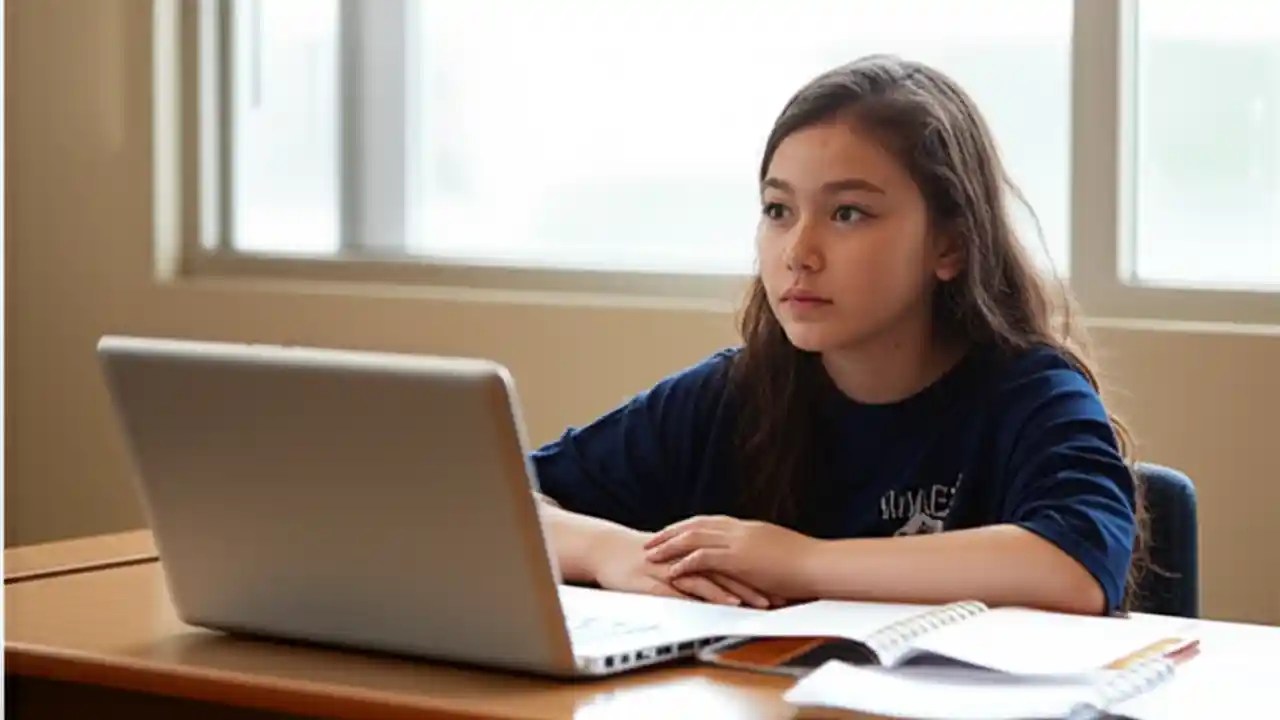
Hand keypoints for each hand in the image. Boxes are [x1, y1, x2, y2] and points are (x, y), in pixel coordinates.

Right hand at [587, 527, 776, 607]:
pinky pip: (689, 589)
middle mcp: (690, 555)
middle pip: (730, 568)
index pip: (733, 559)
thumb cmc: (641, 558)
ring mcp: (677, 566)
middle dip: (756, 582)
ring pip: (714, 577)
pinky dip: (709, 596)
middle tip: (781, 596)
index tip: (781, 583)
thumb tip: (723, 576)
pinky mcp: (662, 579)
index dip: (757, 571)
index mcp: (696, 549)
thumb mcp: (675, 558)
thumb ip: (698, 564)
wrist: (607, 550)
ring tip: (760, 602)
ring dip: (738, 590)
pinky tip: (724, 605)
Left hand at [644, 515, 821, 598]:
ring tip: (652, 553)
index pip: (710, 521)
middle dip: (672, 532)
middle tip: (652, 539)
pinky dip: (685, 563)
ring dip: (670, 546)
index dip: (689, 526)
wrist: (819, 564)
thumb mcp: (777, 550)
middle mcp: (739, 530)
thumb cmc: (805, 563)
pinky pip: (704, 558)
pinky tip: (672, 571)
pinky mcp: (739, 559)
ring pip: (694, 538)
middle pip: (696, 525)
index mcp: (748, 527)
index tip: (673, 530)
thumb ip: (760, 551)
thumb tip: (753, 559)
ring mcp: (739, 542)